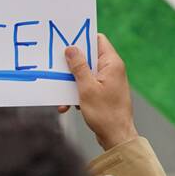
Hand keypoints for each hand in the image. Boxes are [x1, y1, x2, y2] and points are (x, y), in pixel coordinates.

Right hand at [57, 33, 137, 150]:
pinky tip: (68, 106)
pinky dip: (77, 94)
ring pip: (85, 74)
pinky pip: (87, 87)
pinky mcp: (104, 93)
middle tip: (57, 66)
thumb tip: (71, 48)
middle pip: (89, 57)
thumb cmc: (105, 114)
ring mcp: (108, 82)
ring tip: (62, 94)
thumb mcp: (87, 88)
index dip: (82, 38)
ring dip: (72, 83)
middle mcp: (112, 70)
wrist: (116, 138)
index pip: (98, 40)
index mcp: (112, 64)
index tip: (66, 40)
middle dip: (72, 64)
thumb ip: (78, 66)